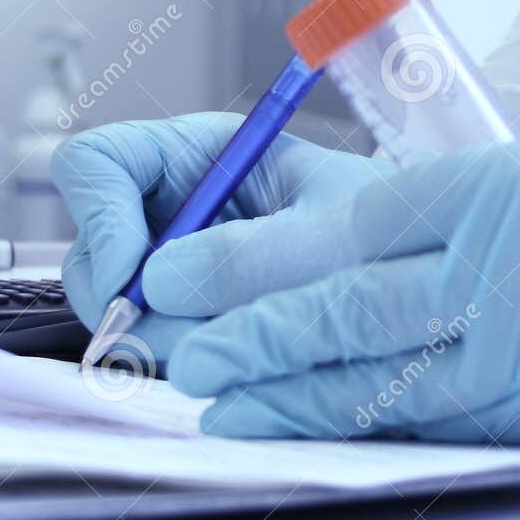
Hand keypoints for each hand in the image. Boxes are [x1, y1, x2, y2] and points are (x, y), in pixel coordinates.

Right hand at [52, 113, 385, 362]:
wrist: (430, 278)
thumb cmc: (395, 227)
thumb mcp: (329, 227)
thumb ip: (244, 253)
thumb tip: (151, 287)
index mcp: (195, 154)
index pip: (93, 164)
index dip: (98, 218)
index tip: (131, 278)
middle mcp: (171, 209)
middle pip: (90, 253)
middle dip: (128, 304)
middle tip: (192, 337)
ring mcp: (173, 271)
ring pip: (116, 315)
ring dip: (164, 344)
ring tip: (245, 347)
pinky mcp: (187, 323)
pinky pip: (151, 351)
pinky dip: (186, 365)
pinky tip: (245, 363)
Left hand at [162, 133, 519, 446]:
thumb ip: (465, 215)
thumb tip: (352, 259)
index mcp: (512, 182)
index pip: (352, 224)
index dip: (253, 255)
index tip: (179, 271)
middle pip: (352, 299)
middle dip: (250, 326)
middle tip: (173, 343)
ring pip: (386, 376)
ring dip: (291, 393)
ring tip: (217, 403)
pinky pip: (450, 428)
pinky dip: (371, 435)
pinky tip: (313, 437)